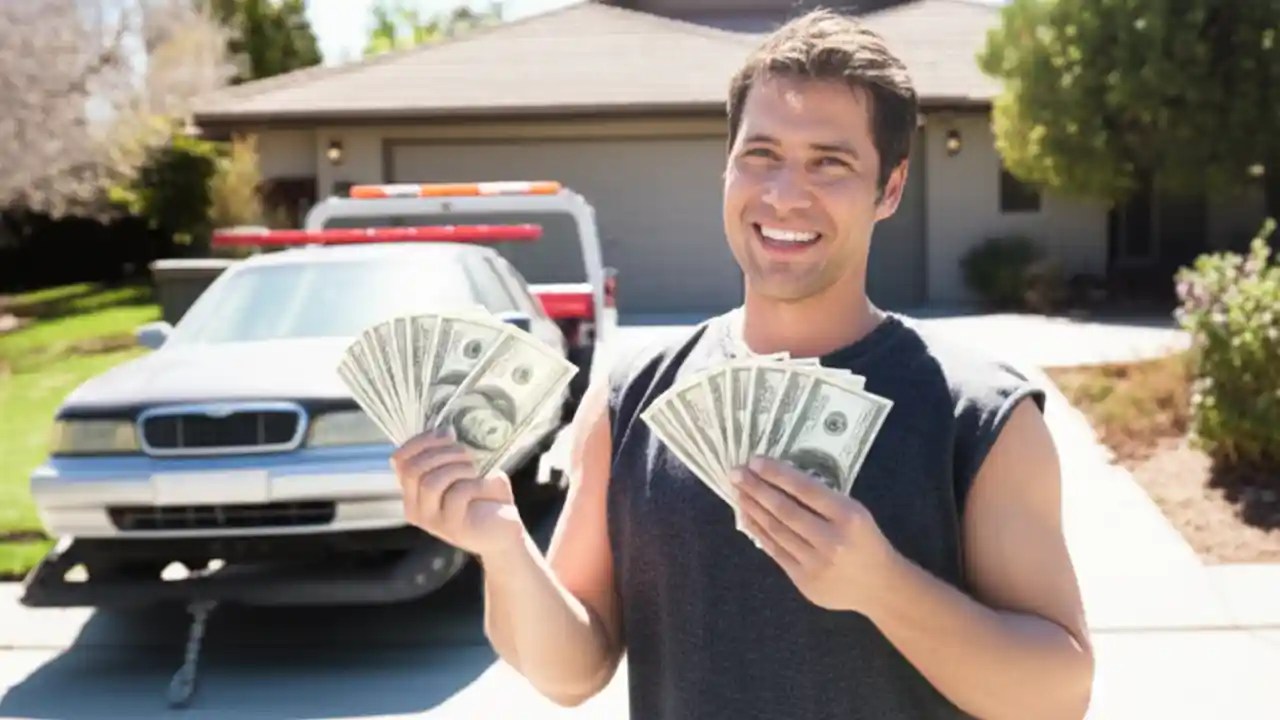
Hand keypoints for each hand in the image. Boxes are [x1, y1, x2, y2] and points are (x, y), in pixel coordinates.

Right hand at [390, 428, 525, 560]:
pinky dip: (474, 483)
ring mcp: (432, 520)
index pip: (400, 461)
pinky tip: (485, 485)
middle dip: (441, 452)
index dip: (421, 441)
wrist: (505, 530)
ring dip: (456, 467)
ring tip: (475, 468)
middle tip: (466, 453)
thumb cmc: (485, 498)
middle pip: (413, 469)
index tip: (447, 433)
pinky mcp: (453, 527)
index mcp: (414, 492)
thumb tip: (444, 430)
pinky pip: (457, 494)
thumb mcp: (465, 470)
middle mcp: (416, 508)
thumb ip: (449, 454)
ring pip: (430, 482)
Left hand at [730, 456, 900, 616]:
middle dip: (756, 489)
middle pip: (785, 510)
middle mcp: (831, 540)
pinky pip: (775, 551)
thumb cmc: (866, 541)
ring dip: (753, 508)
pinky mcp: (804, 581)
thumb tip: (780, 480)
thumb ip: (824, 499)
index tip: (755, 461)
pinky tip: (747, 517)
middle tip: (736, 473)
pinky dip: (758, 532)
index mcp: (848, 516)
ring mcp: (815, 563)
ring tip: (738, 492)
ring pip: (776, 530)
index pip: (806, 490)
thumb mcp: (856, 512)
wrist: (881, 587)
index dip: (777, 474)